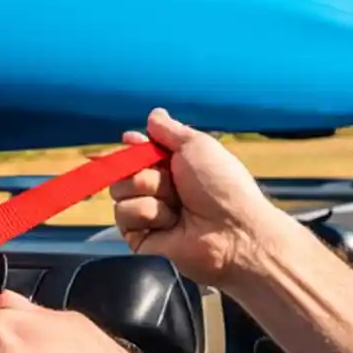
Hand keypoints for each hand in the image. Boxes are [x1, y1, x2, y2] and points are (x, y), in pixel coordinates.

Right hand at [110, 108, 282, 286]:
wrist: (232, 231)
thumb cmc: (221, 186)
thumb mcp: (197, 145)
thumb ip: (170, 130)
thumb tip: (154, 114)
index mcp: (173, 166)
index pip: (137, 152)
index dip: (133, 147)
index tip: (134, 141)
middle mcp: (159, 190)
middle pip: (123, 171)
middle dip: (144, 174)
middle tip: (171, 182)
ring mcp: (149, 214)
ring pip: (119, 193)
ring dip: (148, 195)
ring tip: (176, 208)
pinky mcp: (141, 238)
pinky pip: (124, 217)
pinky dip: (147, 215)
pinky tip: (170, 224)